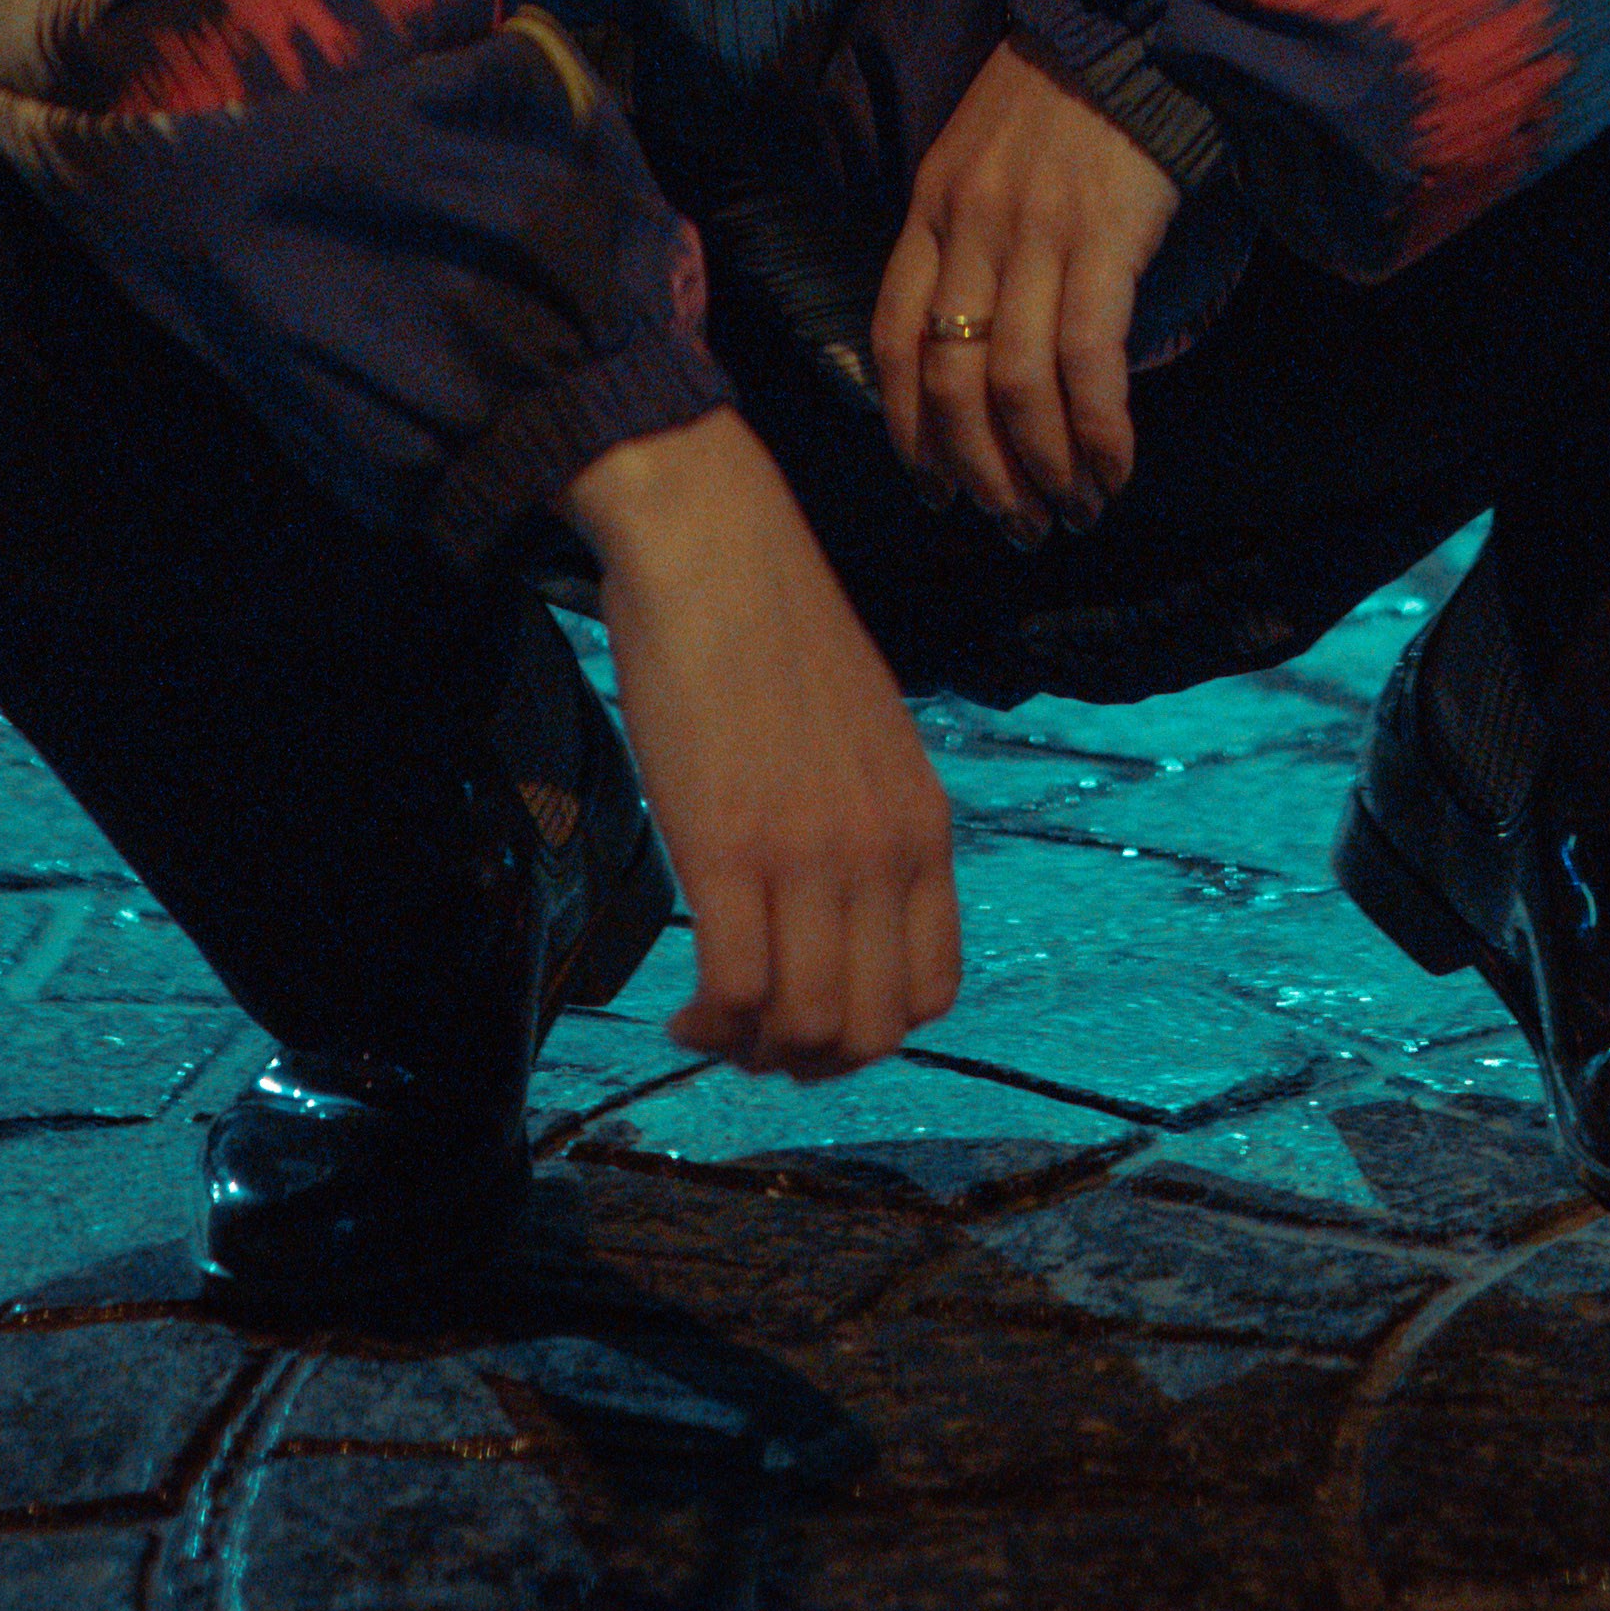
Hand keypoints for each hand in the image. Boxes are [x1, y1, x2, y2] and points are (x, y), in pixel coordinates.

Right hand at [563, 417, 960, 1074]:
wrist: (714, 548)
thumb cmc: (774, 634)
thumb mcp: (864, 739)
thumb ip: (870, 823)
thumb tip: (845, 907)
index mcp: (924, 826)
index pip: (933, 993)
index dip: (868, 1034)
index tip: (807, 1014)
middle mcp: (884, 851)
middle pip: (872, 1033)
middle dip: (808, 1062)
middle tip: (748, 1034)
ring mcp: (811, 853)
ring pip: (807, 1028)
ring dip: (751, 1050)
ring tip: (707, 1020)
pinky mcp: (729, 846)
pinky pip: (736, 988)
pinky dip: (707, 1022)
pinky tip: (677, 1006)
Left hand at [874, 53, 1181, 533]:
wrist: (1136, 26)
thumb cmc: (1065, 100)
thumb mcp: (978, 159)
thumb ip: (964, 241)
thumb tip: (974, 349)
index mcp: (930, 210)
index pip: (893, 342)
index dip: (908, 431)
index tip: (936, 491)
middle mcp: (970, 227)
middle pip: (951, 382)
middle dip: (982, 473)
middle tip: (1019, 525)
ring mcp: (1034, 233)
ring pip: (1016, 385)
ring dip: (1044, 467)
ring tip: (1075, 510)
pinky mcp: (1103, 238)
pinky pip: (1087, 360)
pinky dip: (1098, 429)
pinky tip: (1116, 464)